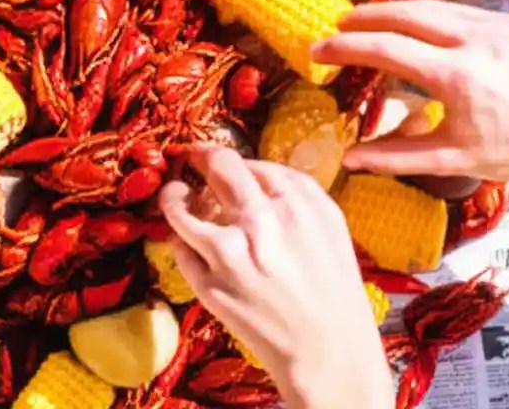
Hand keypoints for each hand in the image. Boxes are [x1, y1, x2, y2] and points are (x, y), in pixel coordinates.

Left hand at [159, 147, 392, 407]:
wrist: (329, 351)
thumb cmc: (334, 292)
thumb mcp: (330, 228)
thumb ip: (295, 197)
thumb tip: (253, 177)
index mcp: (299, 201)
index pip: (252, 163)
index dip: (231, 161)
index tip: (221, 161)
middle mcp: (263, 218)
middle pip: (217, 167)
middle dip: (200, 157)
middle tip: (191, 157)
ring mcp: (232, 251)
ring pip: (182, 208)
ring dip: (173, 197)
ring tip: (173, 195)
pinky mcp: (210, 284)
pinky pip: (181, 249)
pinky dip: (181, 242)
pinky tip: (187, 242)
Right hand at [311, 0, 508, 186]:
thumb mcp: (454, 158)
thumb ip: (397, 156)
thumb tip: (350, 158)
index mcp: (456, 76)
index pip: (384, 49)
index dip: (345, 47)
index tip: (319, 50)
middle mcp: (473, 40)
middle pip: (403, 13)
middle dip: (365, 16)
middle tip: (338, 25)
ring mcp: (495, 25)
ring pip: (432, 5)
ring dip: (395, 11)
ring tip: (371, 21)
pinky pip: (459, 9)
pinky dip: (429, 13)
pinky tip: (418, 26)